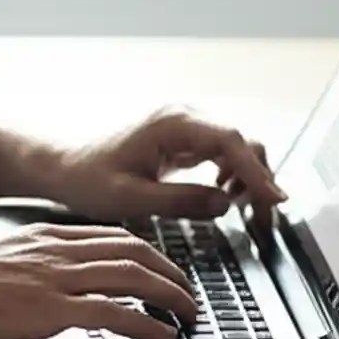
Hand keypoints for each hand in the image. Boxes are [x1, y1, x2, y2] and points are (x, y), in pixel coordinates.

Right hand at [0, 223, 196, 338]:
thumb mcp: (0, 259)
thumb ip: (32, 264)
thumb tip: (52, 282)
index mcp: (45, 235)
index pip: (112, 236)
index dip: (147, 252)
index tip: (164, 267)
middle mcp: (56, 250)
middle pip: (134, 250)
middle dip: (170, 270)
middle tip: (189, 291)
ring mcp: (55, 277)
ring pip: (133, 276)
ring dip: (170, 295)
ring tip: (189, 314)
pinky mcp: (50, 309)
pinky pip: (114, 313)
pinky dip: (147, 325)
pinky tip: (162, 337)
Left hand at [48, 106, 286, 221]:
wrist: (64, 166)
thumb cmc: (88, 178)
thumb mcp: (131, 198)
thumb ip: (181, 201)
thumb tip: (225, 205)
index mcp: (172, 123)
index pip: (231, 142)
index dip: (257, 172)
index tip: (274, 199)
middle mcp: (184, 117)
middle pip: (242, 142)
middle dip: (259, 180)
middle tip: (264, 220)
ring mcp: (185, 126)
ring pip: (237, 148)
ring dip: (249, 178)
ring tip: (247, 215)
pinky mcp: (183, 139)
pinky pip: (221, 154)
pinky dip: (233, 176)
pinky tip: (225, 197)